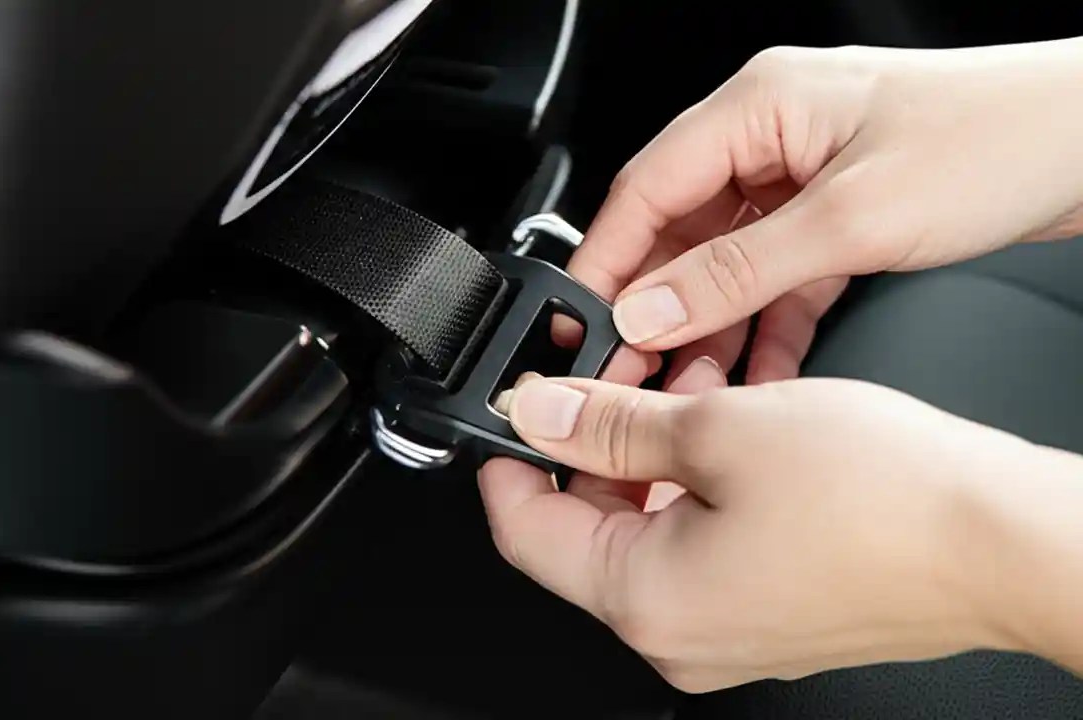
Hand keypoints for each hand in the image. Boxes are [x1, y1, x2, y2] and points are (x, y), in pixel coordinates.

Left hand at [479, 373, 1051, 691]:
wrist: (999, 542)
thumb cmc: (883, 499)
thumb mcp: (717, 428)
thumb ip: (610, 422)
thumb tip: (541, 411)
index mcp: (644, 601)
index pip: (525, 531)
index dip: (506, 461)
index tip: (511, 412)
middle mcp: (678, 633)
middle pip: (586, 530)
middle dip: (588, 446)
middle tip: (607, 377)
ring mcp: (726, 630)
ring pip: (647, 529)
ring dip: (648, 456)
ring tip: (679, 386)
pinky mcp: (768, 613)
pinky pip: (699, 545)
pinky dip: (695, 486)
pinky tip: (722, 427)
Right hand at [567, 39, 1082, 386]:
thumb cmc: (999, 140)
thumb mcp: (852, 219)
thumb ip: (739, 271)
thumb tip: (650, 307)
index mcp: (758, 106)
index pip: (646, 188)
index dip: (606, 261)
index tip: (581, 323)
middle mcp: (773, 136)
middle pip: (679, 229)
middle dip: (656, 305)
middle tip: (632, 369)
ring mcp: (807, 176)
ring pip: (726, 261)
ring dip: (711, 325)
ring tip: (694, 385)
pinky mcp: (840, 213)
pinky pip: (778, 276)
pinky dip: (767, 323)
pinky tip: (760, 370)